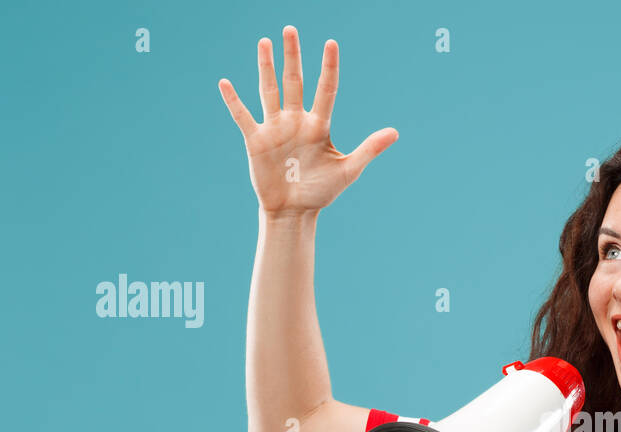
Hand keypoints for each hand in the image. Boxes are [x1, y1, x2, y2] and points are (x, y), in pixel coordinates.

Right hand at [218, 25, 397, 214]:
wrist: (294, 212)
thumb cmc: (322, 192)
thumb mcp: (348, 170)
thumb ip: (369, 149)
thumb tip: (396, 132)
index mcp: (319, 125)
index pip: (326, 89)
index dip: (329, 67)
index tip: (331, 43)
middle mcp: (296, 120)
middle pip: (295, 82)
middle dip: (293, 56)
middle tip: (291, 29)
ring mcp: (275, 128)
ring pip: (270, 90)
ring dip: (266, 67)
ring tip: (265, 42)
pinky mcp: (256, 140)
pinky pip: (242, 116)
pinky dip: (233, 101)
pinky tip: (225, 82)